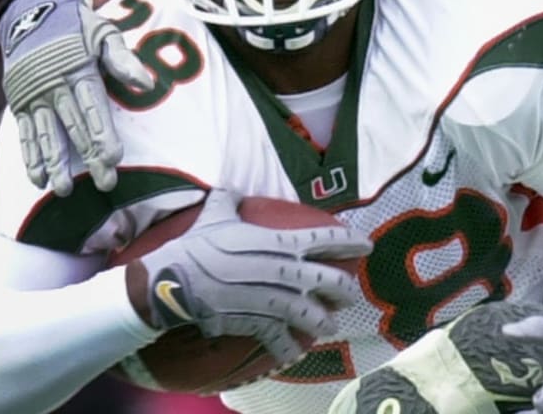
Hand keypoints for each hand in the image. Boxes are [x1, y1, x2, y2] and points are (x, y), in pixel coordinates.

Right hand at [0, 0, 151, 195]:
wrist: (34, 10)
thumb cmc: (79, 26)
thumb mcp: (104, 32)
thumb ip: (122, 59)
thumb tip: (147, 83)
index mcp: (78, 70)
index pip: (93, 108)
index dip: (102, 134)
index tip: (114, 158)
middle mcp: (54, 86)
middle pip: (73, 127)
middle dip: (89, 157)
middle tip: (105, 183)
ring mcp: (34, 95)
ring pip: (46, 135)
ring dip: (54, 163)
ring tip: (63, 190)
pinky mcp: (20, 102)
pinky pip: (25, 133)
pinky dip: (30, 155)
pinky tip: (37, 179)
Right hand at [135, 189, 372, 364]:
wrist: (175, 281)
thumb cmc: (197, 245)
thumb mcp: (215, 213)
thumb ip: (228, 200)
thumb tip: (228, 189)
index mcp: (281, 243)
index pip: (328, 239)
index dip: (352, 241)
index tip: (367, 245)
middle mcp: (286, 272)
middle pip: (332, 282)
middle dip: (346, 290)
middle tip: (350, 294)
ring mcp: (276, 301)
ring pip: (316, 317)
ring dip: (326, 323)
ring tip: (330, 326)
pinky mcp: (260, 324)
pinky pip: (282, 342)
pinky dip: (290, 350)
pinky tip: (295, 353)